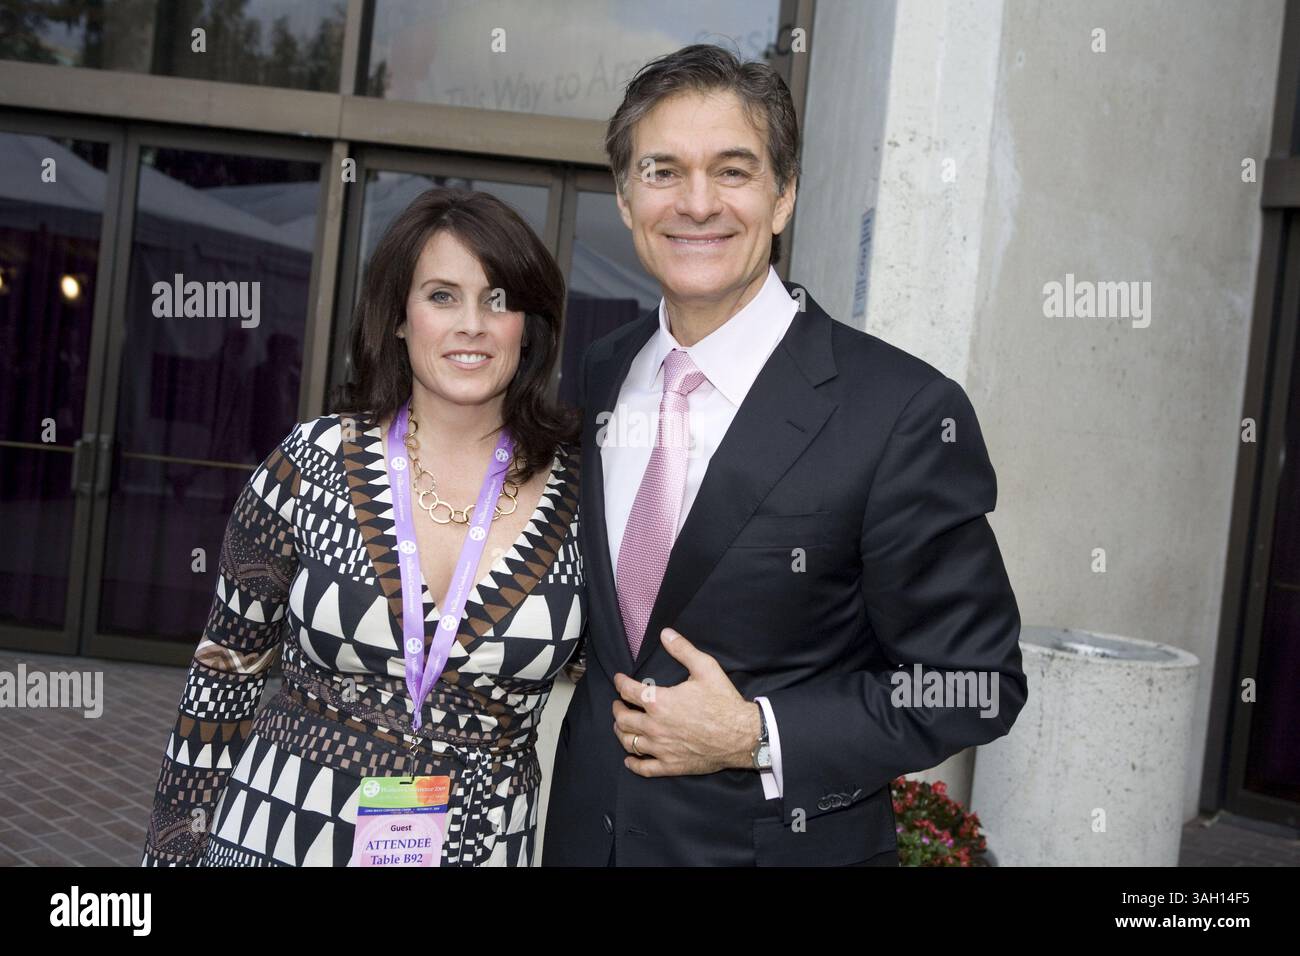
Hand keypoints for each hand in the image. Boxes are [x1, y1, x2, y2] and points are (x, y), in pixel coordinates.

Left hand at [611, 628, 760, 776]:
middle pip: (623, 719)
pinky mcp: (671, 765)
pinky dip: (634, 764)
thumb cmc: (723, 702)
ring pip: (629, 742)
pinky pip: (645, 768)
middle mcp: (655, 726)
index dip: (620, 683)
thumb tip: (666, 634)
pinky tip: (630, 760)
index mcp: (659, 702)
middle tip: (618, 704)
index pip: (628, 691)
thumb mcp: (705, 668)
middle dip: (617, 709)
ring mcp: (661, 748)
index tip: (619, 679)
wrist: (742, 735)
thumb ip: (682, 649)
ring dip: (621, 732)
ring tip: (621, 726)